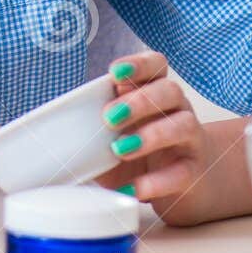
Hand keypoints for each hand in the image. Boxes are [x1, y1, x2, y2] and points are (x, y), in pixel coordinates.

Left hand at [93, 50, 251, 225]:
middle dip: (139, 101)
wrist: (190, 187)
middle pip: (170, 91)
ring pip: (183, 125)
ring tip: (121, 149)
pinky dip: (158, 181)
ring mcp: (191, 140)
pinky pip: (183, 172)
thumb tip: (56, 141)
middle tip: (109, 117)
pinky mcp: (195, 172)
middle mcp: (178, 110)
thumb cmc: (145, 154)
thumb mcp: (119, 136)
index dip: (139, 64)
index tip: (115, 73)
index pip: (156, 66)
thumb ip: (96, 132)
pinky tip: (137, 187)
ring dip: (151, 135)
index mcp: (157, 93)